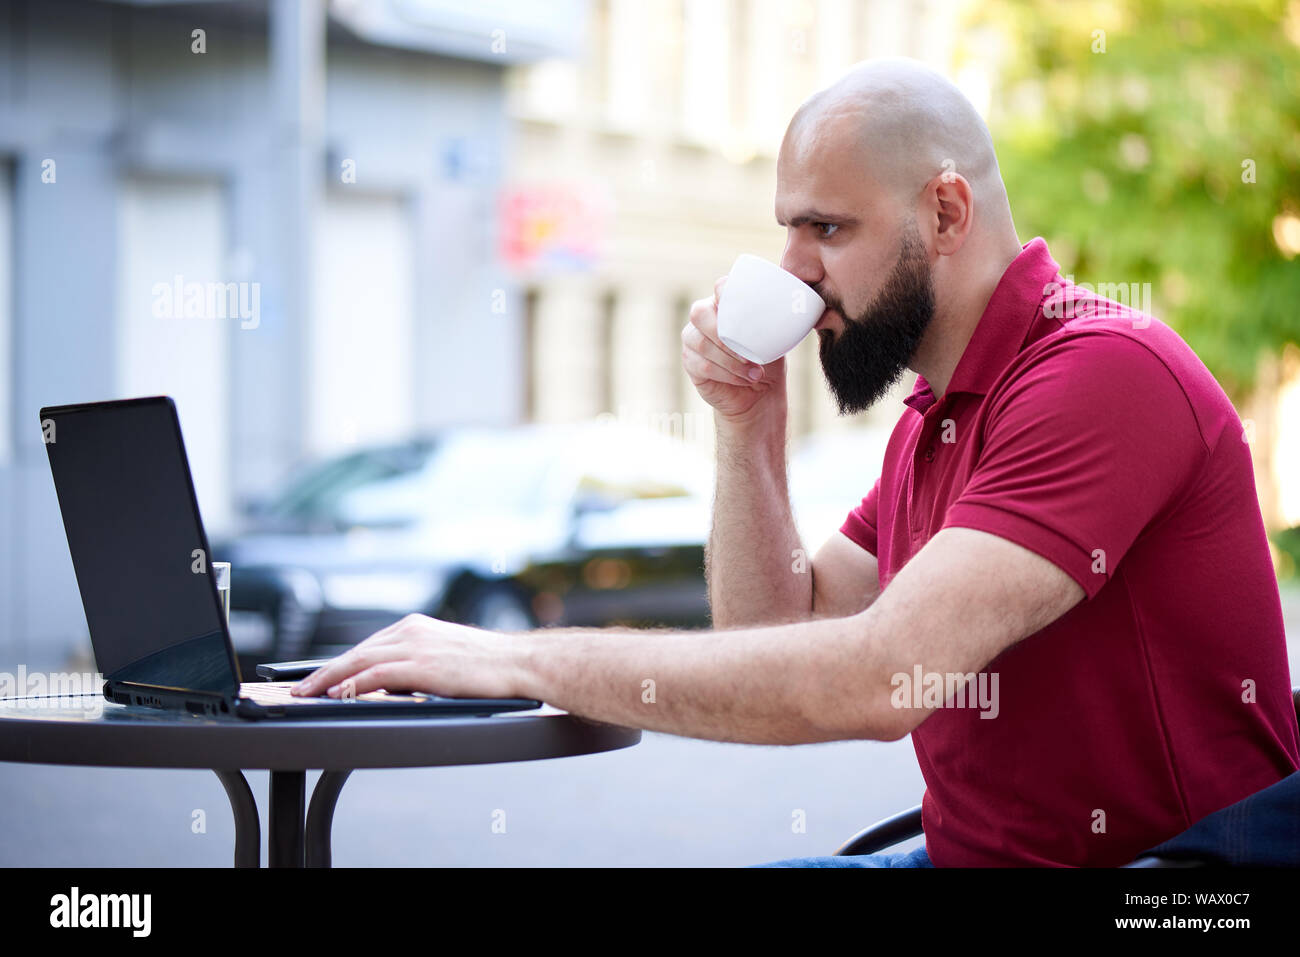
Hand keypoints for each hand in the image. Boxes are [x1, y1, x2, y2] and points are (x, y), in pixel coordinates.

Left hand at [289, 614, 531, 700]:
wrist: (519, 664)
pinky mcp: (423, 664)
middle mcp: (411, 630)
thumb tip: (391, 685)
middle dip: (323, 672)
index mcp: (416, 626)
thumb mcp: (445, 658)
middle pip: (355, 651)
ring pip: (359, 660)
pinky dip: (353, 684)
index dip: (339, 664)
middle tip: (299, 688)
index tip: (318, 678)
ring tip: (307, 694)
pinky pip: (377, 673)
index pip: (366, 646)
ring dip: (328, 679)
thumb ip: (416, 664)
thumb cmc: (489, 667)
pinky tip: (338, 694)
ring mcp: (416, 645)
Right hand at [681, 276, 786, 420]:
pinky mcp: (690, 363)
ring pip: (701, 343)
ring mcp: (693, 340)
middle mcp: (705, 318)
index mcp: (726, 304)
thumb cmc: (769, 359)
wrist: (759, 393)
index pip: (720, 287)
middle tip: (749, 354)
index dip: (725, 291)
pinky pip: (702, 366)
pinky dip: (726, 374)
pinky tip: (743, 379)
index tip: (739, 303)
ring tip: (754, 372)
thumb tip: (805, 303)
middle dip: (723, 333)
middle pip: (699, 313)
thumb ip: (784, 319)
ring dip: (730, 360)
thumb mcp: (780, 336)